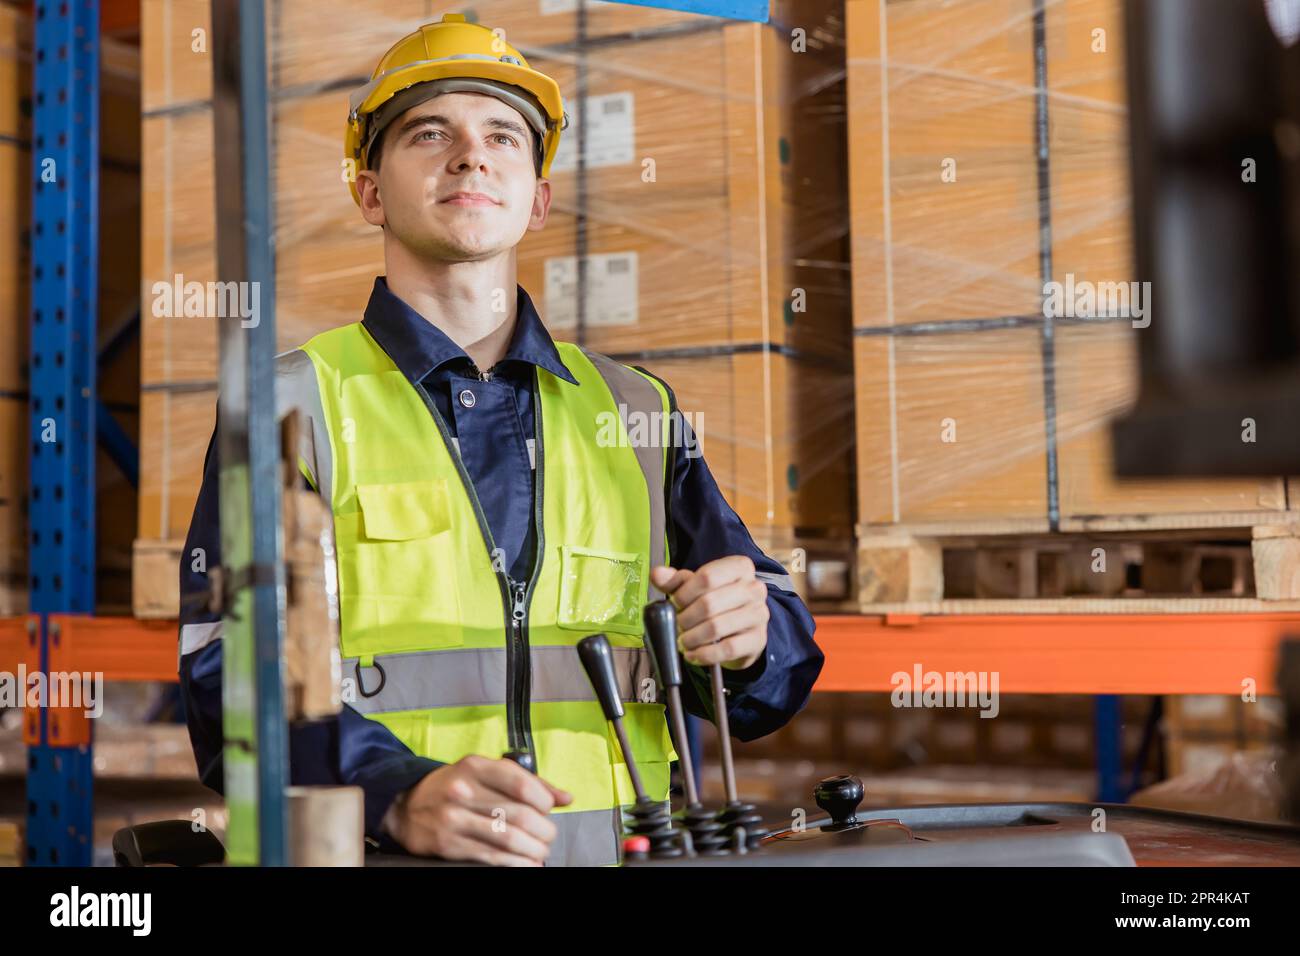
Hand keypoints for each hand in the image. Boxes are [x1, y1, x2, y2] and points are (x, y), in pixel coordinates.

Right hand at [387, 754, 573, 865]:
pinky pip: (492, 857)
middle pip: (520, 815)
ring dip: (534, 849)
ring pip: (509, 838)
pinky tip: (527, 863)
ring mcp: (454, 818)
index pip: (522, 784)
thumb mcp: (485, 772)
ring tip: (540, 851)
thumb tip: (565, 797)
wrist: (406, 805)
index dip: (544, 801)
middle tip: (548, 836)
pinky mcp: (448, 844)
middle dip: (543, 830)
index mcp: (476, 766)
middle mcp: (463, 790)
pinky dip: (516, 863)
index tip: (548, 809)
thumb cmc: (453, 787)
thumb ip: (526, 781)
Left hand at [649, 555, 769, 670]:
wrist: (740, 631)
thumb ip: (675, 581)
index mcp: (740, 567)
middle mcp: (754, 588)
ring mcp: (759, 614)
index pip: (707, 576)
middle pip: (709, 603)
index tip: (674, 603)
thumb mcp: (695, 587)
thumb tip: (657, 573)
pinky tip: (692, 654)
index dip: (684, 592)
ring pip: (717, 627)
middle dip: (686, 618)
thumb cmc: (716, 603)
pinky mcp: (758, 639)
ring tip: (682, 640)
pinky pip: (727, 649)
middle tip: (676, 625)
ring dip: (692, 637)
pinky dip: (704, 654)